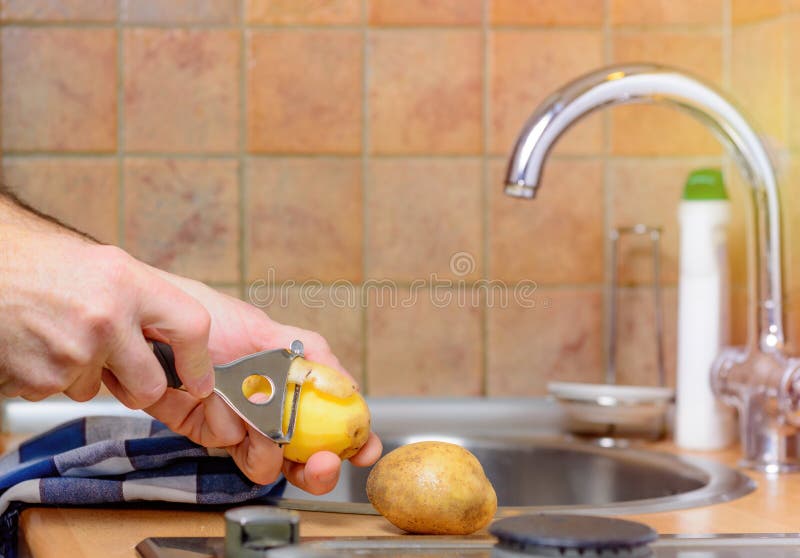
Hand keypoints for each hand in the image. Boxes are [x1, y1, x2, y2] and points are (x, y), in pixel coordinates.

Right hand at [0, 209, 214, 406]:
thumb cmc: (43, 264)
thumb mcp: (108, 267)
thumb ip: (148, 302)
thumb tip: (184, 341)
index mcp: (129, 283)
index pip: (191, 328)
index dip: (199, 362)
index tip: (199, 380)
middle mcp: (106, 318)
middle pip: (150, 385)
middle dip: (139, 385)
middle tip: (121, 367)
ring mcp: (73, 352)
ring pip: (99, 389)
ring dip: (85, 373)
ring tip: (62, 335)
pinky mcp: (42, 379)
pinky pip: (63, 392)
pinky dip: (52, 375)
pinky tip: (40, 344)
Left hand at [143, 270, 381, 493]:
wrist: (142, 321)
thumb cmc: (204, 315)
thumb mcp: (263, 329)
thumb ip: (310, 354)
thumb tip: (348, 386)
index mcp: (290, 380)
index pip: (330, 416)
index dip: (351, 438)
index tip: (364, 450)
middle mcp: (267, 405)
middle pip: (303, 452)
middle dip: (316, 464)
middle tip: (322, 462)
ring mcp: (237, 420)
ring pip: (267, 458)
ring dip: (264, 442)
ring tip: (249, 413)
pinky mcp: (202, 430)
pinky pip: (227, 447)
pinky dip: (225, 429)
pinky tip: (214, 402)